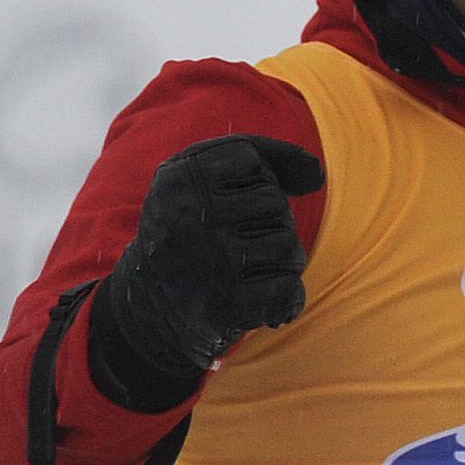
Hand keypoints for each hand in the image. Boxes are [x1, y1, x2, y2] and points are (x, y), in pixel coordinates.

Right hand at [91, 135, 323, 402]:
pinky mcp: (230, 304)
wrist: (148, 306)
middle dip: (267, 225)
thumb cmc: (189, 229)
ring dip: (278, 264)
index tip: (223, 202)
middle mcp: (192, 215)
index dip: (252, 182)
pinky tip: (256, 300)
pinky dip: (285, 299)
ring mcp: (212, 260)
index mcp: (181, 177)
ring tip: (242, 271)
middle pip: (276, 205)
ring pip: (289, 248)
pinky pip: (291, 289)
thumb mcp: (203, 176)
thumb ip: (265, 158)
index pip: (253, 160)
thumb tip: (316, 175)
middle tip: (229, 244)